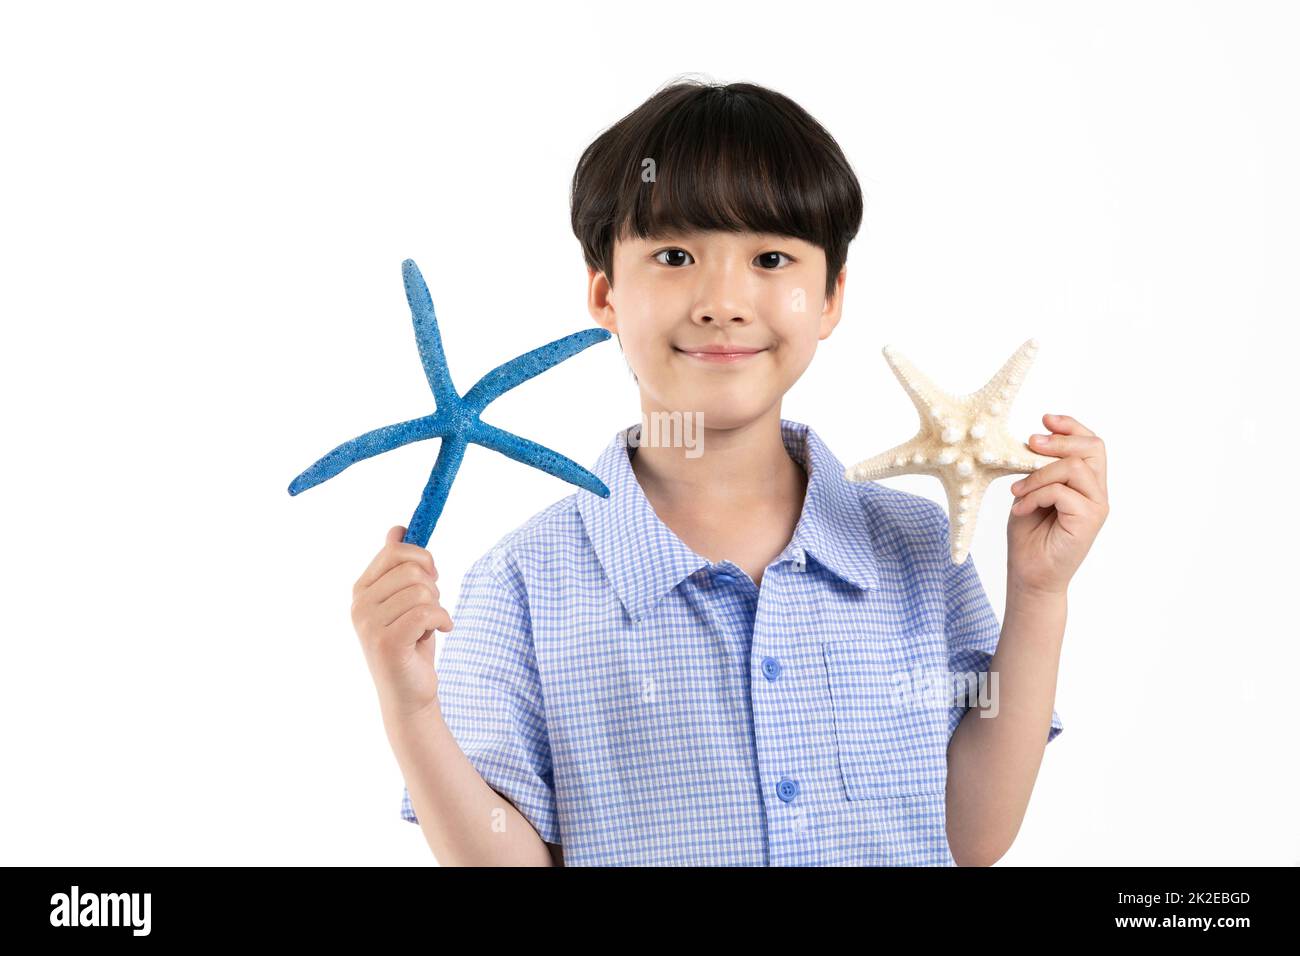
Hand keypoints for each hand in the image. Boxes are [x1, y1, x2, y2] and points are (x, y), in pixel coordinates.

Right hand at [351, 525, 453, 721]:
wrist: (409, 695)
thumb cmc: (411, 644)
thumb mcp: (405, 600)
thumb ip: (398, 567)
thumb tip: (397, 529)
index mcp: (361, 590)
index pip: (394, 551)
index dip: (422, 558)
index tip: (431, 573)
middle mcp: (359, 605)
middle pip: (412, 569)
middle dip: (433, 586)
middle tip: (432, 608)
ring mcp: (370, 625)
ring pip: (423, 592)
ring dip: (438, 607)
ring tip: (429, 626)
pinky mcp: (387, 643)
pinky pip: (428, 613)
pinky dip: (444, 620)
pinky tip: (442, 632)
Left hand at [1006, 414, 1108, 596]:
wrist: (1030, 577)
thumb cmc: (1029, 536)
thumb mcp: (1029, 493)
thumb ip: (1038, 469)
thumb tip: (1035, 439)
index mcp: (1085, 483)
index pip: (1090, 444)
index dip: (1070, 427)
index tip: (1045, 418)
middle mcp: (1096, 493)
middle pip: (1093, 448)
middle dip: (1059, 439)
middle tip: (1029, 442)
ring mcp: (1096, 507)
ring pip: (1075, 468)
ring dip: (1038, 474)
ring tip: (1016, 492)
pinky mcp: (1089, 521)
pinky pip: (1062, 492)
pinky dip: (1035, 495)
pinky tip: (1020, 509)